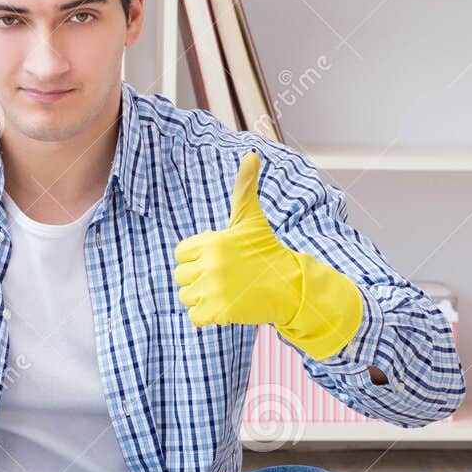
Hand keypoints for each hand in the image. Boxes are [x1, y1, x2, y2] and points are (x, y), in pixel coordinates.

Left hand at [172, 151, 363, 360]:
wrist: (291, 286)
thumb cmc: (267, 251)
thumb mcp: (252, 220)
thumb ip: (244, 189)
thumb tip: (251, 153)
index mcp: (212, 241)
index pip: (181, 253)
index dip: (197, 257)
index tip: (219, 258)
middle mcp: (210, 265)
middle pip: (181, 276)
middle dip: (199, 278)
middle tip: (225, 277)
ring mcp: (213, 290)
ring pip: (186, 297)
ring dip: (203, 298)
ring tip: (227, 290)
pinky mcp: (218, 313)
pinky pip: (195, 317)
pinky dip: (208, 316)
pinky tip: (227, 306)